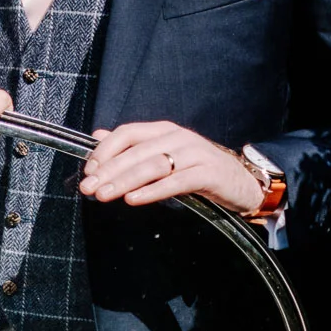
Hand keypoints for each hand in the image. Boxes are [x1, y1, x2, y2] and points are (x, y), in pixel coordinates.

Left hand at [79, 121, 265, 212]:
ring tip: (104, 196)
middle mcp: (178, 137)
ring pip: (152, 166)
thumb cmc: (196, 169)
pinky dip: (152, 191)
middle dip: (108, 171)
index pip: (127, 133)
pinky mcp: (208, 173)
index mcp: (164, 130)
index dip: (105, 150)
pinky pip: (176, 182)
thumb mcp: (163, 154)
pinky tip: (134, 200)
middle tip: (88, 188)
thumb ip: (132, 147)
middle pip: (136, 152)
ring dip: (124, 181)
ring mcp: (195, 153)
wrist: (242, 182)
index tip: (88, 170)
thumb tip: (98, 136)